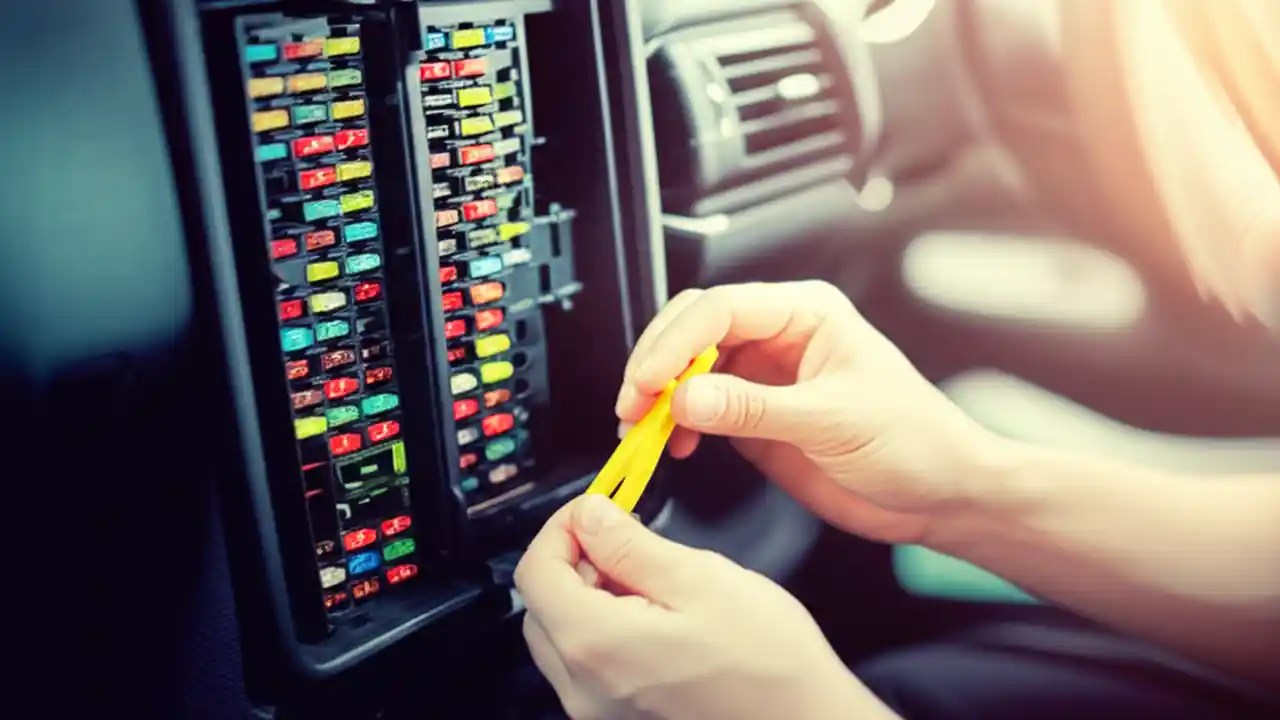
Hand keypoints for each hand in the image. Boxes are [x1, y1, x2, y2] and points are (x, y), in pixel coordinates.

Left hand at [514, 495, 893, 719]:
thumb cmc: (770, 662)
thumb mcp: (701, 578)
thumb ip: (630, 545)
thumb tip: (588, 515)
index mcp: (596, 645)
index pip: (534, 572)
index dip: (559, 528)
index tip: (594, 510)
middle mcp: (584, 689)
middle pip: (541, 607)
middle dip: (573, 562)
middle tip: (623, 539)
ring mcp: (598, 714)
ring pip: (562, 638)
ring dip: (588, 598)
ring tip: (648, 581)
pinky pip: (588, 668)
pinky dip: (605, 632)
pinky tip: (654, 620)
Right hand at [616, 281, 1005, 544]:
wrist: (940, 495)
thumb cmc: (915, 441)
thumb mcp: (832, 420)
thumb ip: (753, 409)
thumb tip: (687, 399)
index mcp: (804, 314)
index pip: (720, 311)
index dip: (675, 344)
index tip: (650, 383)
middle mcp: (778, 338)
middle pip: (693, 330)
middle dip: (657, 364)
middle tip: (634, 405)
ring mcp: (762, 378)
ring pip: (688, 370)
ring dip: (658, 397)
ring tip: (641, 428)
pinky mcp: (754, 418)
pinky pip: (699, 410)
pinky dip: (676, 425)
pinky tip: (672, 443)